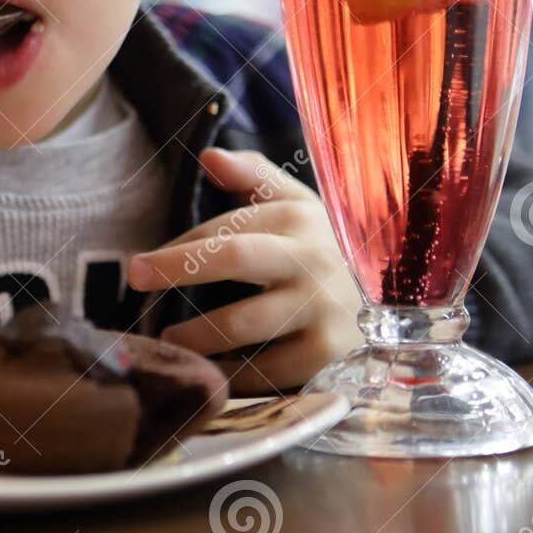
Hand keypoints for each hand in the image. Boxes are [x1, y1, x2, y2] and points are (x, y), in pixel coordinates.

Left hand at [127, 147, 361, 392]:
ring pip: (244, 322)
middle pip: (234, 257)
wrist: (397, 305)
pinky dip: (231, 376)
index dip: (180, 246)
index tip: (141, 265)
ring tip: (168, 341)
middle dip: (178, 266)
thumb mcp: (299, 207)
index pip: (227, 227)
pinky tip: (207, 377)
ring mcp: (322, 310)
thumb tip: (209, 155)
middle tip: (135, 278)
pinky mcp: (327, 356)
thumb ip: (254, 177)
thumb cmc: (328, 251)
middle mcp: (312, 259)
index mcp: (300, 219)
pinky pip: (267, 371)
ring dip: (196, 334)